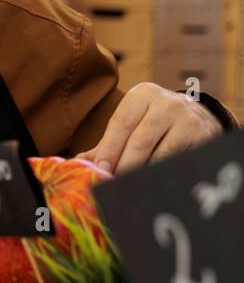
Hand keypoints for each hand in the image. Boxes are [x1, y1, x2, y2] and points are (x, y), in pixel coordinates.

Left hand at [78, 82, 223, 174]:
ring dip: (142, 174)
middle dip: (124, 166)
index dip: (109, 150)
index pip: (120, 124)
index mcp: (142, 95)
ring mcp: (188, 119)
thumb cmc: (154, 122)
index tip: (100, 170)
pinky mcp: (204, 136)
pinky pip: (178, 162)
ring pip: (160, 155)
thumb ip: (107, 143)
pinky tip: (152, 183)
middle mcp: (166, 103)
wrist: (200, 116)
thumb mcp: (132, 122)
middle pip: (139, 141)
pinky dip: (162, 175)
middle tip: (112, 184)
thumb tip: (78, 162)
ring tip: (129, 186)